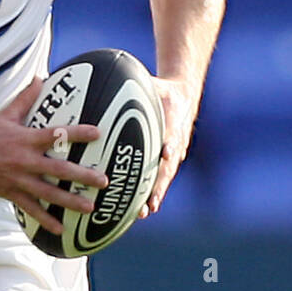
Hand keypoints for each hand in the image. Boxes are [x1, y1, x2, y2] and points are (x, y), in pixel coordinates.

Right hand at [0, 77, 106, 237]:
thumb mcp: (4, 114)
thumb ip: (25, 98)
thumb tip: (40, 77)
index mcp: (26, 139)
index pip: (57, 134)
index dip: (78, 133)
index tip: (97, 133)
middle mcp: (25, 161)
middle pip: (59, 169)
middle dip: (83, 176)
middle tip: (103, 181)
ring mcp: (18, 180)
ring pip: (49, 193)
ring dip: (70, 201)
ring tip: (90, 207)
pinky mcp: (9, 193)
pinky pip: (31, 209)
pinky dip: (45, 219)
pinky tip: (60, 228)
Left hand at [139, 76, 199, 218]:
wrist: (183, 97)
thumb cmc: (162, 89)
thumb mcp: (152, 83)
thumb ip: (136, 85)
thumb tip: (108, 77)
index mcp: (173, 119)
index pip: (172, 131)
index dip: (169, 142)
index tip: (164, 154)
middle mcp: (175, 141)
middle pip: (168, 165)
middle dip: (159, 184)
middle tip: (149, 201)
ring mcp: (174, 153)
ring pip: (164, 177)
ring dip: (155, 195)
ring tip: (144, 213)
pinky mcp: (169, 160)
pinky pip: (159, 178)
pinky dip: (151, 193)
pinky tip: (139, 210)